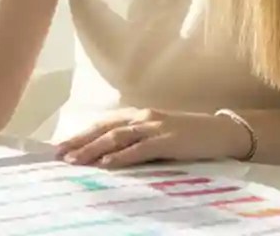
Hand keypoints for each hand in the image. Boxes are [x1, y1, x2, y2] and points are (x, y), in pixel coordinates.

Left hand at [53, 108, 248, 168]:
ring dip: (93, 149)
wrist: (221, 132)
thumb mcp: (157, 134)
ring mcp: (155, 127)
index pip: (102, 123)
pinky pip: (139, 149)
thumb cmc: (188, 136)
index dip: (81, 134)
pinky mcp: (167, 140)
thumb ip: (136, 139)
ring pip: (116, 137)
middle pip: (104, 128)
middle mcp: (142, 117)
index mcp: (138, 115)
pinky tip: (107, 164)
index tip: (60, 146)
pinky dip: (121, 156)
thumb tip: (108, 154)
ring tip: (75, 160)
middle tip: (58, 155)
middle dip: (79, 142)